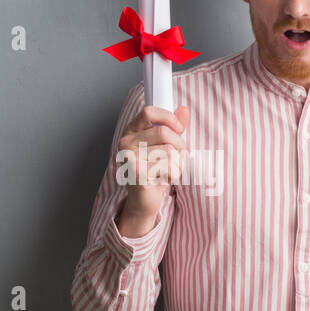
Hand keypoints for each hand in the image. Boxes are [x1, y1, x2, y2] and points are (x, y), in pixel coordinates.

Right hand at [114, 105, 190, 236]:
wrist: (143, 200)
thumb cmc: (153, 172)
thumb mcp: (164, 145)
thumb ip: (172, 127)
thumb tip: (184, 110)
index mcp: (131, 131)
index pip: (149, 112)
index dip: (168, 118)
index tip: (178, 128)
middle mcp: (125, 143)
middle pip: (164, 132)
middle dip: (179, 145)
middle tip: (178, 157)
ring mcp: (129, 159)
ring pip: (169, 150)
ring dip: (178, 162)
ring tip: (169, 170)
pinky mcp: (137, 174)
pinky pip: (168, 166)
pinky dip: (174, 174)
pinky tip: (165, 179)